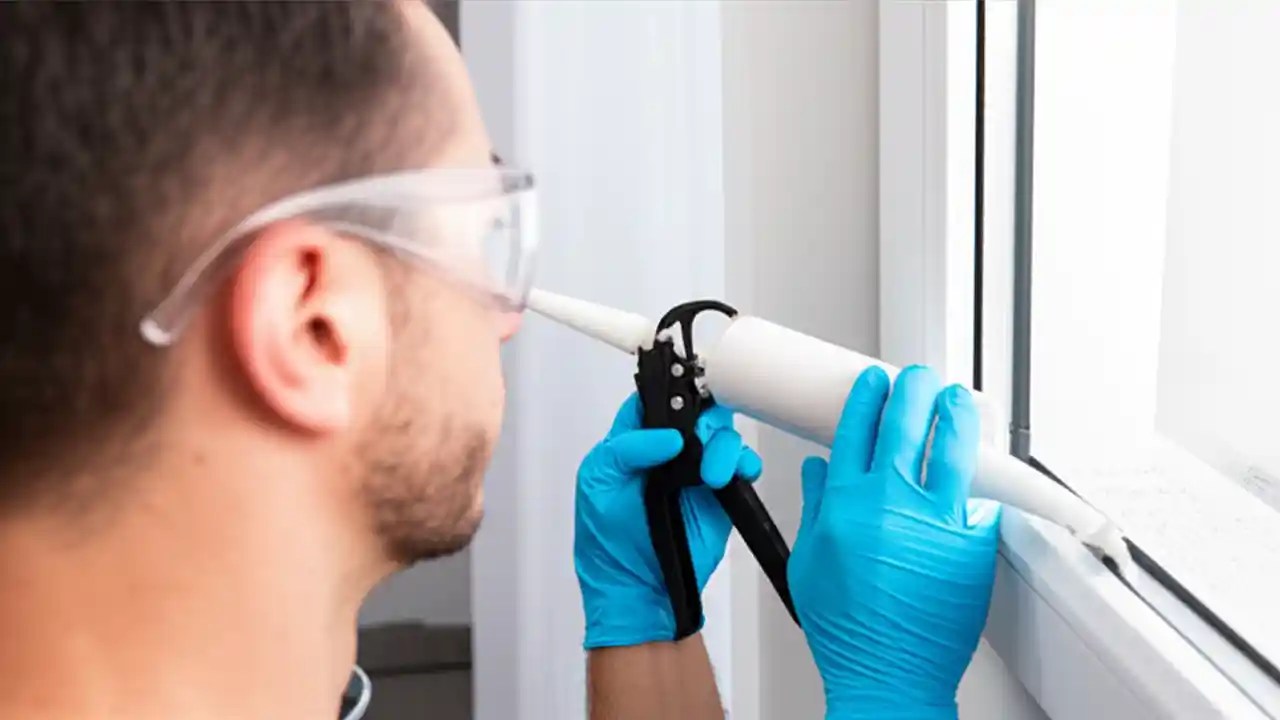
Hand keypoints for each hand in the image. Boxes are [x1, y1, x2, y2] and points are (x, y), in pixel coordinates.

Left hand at [575, 394, 761, 648]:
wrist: (640, 589)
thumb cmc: (608, 541)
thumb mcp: (599, 484)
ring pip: (721, 436)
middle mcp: (666, 452)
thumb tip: (669, 436)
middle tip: (703, 436)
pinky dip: (745, 464)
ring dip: (724, 448)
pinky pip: (740, 466)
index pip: (652, 401)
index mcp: (632, 442)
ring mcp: (694, 472)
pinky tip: (737, 475)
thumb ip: (627, 449)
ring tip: (713, 477)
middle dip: (705, 418)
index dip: (669, 391)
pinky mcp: (718, 493)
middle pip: (695, 412)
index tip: (684, 391)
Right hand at [789, 366, 1001, 719]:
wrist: (887, 674)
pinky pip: (978, 493)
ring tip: (956, 398)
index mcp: (844, 506)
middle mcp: (888, 505)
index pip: (855, 430)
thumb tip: (818, 470)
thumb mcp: (808, 563)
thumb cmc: (848, 629)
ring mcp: (932, 521)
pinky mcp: (969, 543)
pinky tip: (979, 452)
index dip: (867, 397)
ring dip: (953, 412)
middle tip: (918, 379)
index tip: (874, 383)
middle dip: (913, 389)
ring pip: (950, 446)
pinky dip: (978, 466)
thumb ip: (815, 508)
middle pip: (905, 424)